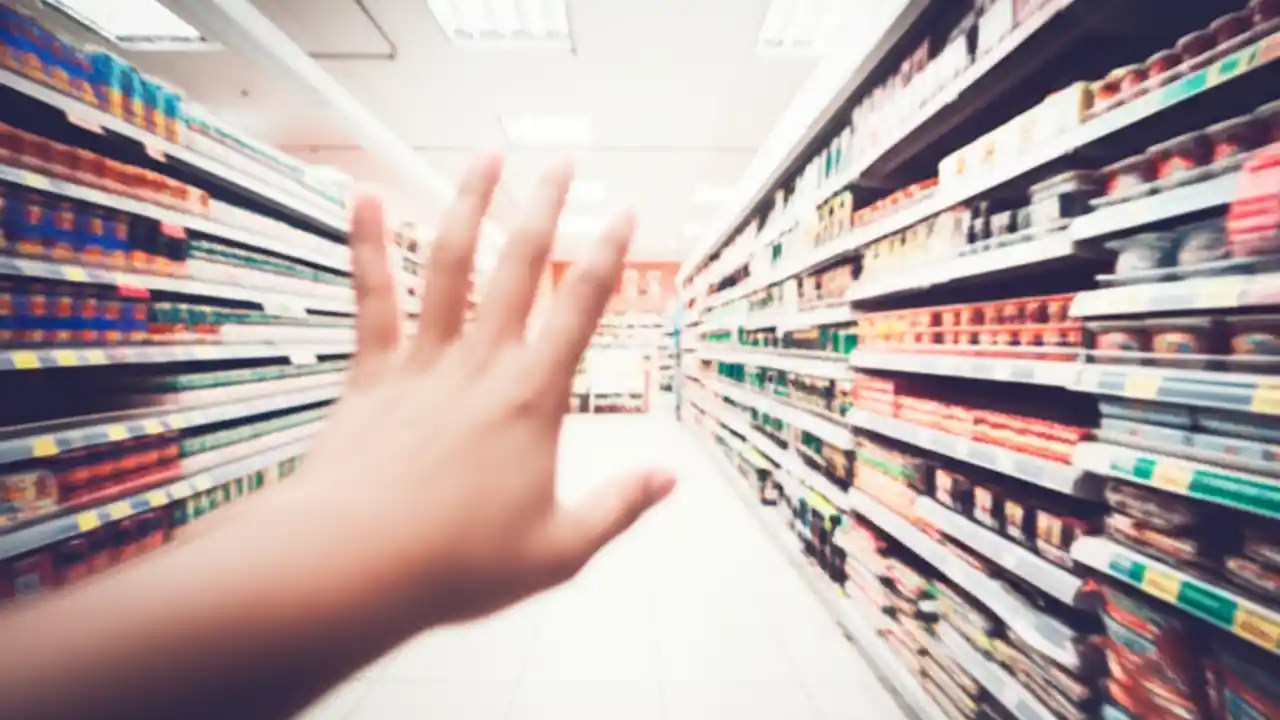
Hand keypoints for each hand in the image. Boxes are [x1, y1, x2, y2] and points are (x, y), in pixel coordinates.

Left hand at [299, 154, 675, 626]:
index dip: (608, 256)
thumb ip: (618, 508)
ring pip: (449, 263)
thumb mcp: (559, 551)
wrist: (352, 563)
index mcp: (532, 399)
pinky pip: (371, 296)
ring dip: (469, 204)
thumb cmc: (455, 563)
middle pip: (521, 266)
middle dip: (545, 207)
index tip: (623, 213)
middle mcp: (481, 364)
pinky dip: (366, 243)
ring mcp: (422, 361)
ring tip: (486, 157)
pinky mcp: (373, 373)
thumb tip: (668, 482)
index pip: (581, 309)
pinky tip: (363, 195)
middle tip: (563, 162)